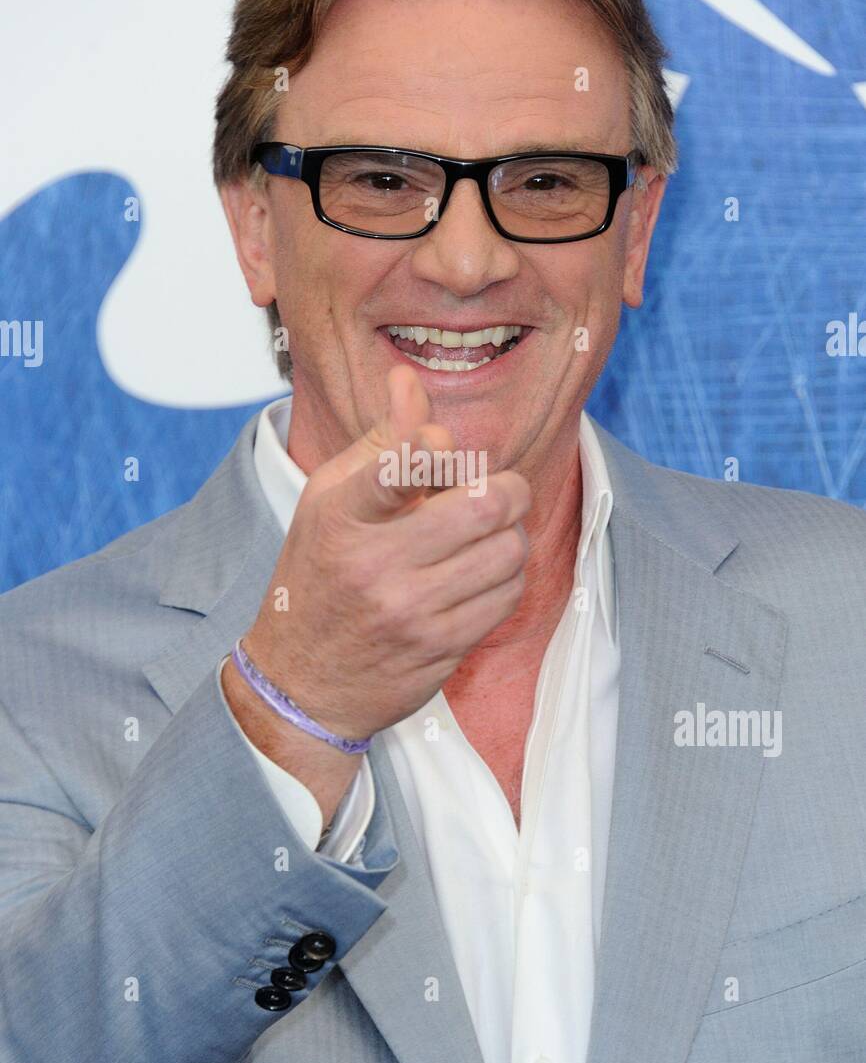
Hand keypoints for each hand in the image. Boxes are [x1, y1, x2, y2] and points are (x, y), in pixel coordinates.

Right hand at [242, 364, 530, 739]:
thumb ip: (381, 440)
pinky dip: (506, 578)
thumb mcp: (330, 500)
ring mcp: (411, 610)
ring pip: (508, 550)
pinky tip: (481, 576)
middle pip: (484, 505)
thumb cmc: (319, 575)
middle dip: (507, 489)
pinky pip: (508, 596)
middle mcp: (375, 562)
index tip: (441, 446)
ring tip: (487, 537)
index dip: (430, 450)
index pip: (394, 469)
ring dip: (510, 536)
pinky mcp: (440, 647)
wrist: (300, 682)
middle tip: (499, 490)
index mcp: (342, 514)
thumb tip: (409, 380)